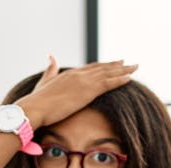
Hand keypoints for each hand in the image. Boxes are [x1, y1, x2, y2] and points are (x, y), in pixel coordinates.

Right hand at [15, 55, 137, 127]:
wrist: (35, 108)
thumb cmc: (38, 102)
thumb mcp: (45, 82)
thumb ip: (50, 69)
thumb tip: (51, 56)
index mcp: (69, 74)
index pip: (90, 68)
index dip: (103, 65)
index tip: (113, 63)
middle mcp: (78, 74)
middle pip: (102, 68)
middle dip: (116, 65)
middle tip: (129, 63)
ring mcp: (84, 81)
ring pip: (108, 73)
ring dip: (123, 70)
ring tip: (135, 67)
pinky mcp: (88, 91)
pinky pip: (108, 83)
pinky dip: (120, 79)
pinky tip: (130, 78)